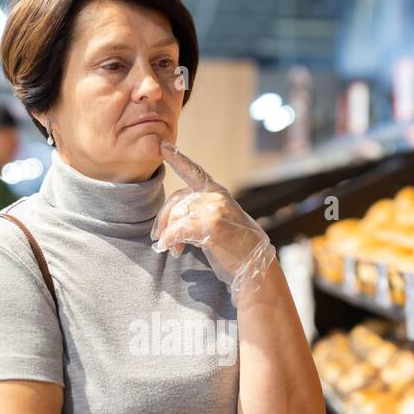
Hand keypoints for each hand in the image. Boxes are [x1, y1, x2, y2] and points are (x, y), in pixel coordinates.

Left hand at [151, 141, 276, 299]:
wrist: (255, 267)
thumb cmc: (235, 249)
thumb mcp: (220, 221)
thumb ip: (200, 212)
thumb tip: (170, 221)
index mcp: (218, 192)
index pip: (193, 171)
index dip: (177, 158)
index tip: (162, 145)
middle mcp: (216, 196)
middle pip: (177, 200)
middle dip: (164, 219)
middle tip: (158, 238)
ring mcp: (214, 209)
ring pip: (176, 216)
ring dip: (169, 235)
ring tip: (173, 249)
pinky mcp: (211, 225)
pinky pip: (178, 229)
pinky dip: (170, 240)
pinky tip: (170, 248)